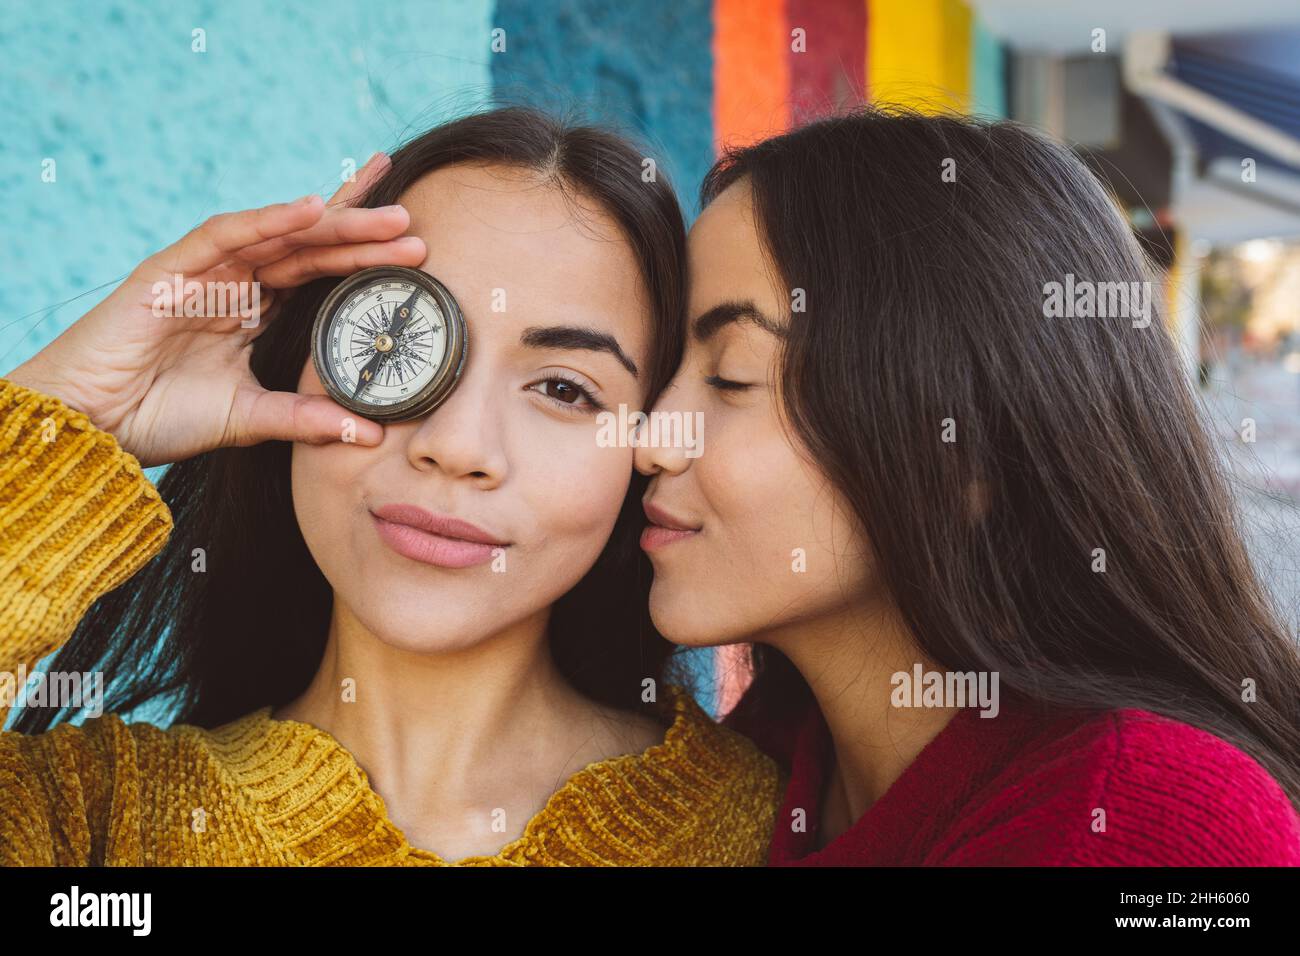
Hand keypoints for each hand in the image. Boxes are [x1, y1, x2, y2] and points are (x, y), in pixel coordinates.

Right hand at [4, 152, 425, 466]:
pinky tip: (310, 208)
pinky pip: (225, 236)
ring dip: (333, 223)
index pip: (319, 272)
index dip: (363, 255)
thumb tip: (372, 435)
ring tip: (387, 216)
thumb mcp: (251, 418)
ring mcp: (203, 272)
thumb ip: (308, 420)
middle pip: (310, 248)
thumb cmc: (159, 417)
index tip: (413, 246)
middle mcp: (235, 283)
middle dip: (363, 236)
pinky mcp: (170, 270)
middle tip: (415, 227)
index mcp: (255, 310)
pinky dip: (268, 221)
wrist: (94, 429)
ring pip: (279, 235)